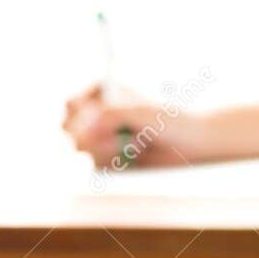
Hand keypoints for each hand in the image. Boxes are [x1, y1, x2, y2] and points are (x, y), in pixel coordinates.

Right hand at [61, 84, 206, 167]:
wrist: (190, 143)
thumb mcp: (143, 113)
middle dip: (88, 137)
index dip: (80, 118)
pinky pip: (95, 164)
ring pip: (81, 148)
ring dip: (107, 150)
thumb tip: (84, 129)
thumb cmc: (171, 120)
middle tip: (116, 140)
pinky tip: (133, 156)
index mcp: (103, 93)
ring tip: (135, 144)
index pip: (72, 104)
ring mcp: (100, 136)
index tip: (99, 124)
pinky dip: (114, 162)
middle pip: (68, 127)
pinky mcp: (107, 156)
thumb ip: (112, 115)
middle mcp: (97, 113)